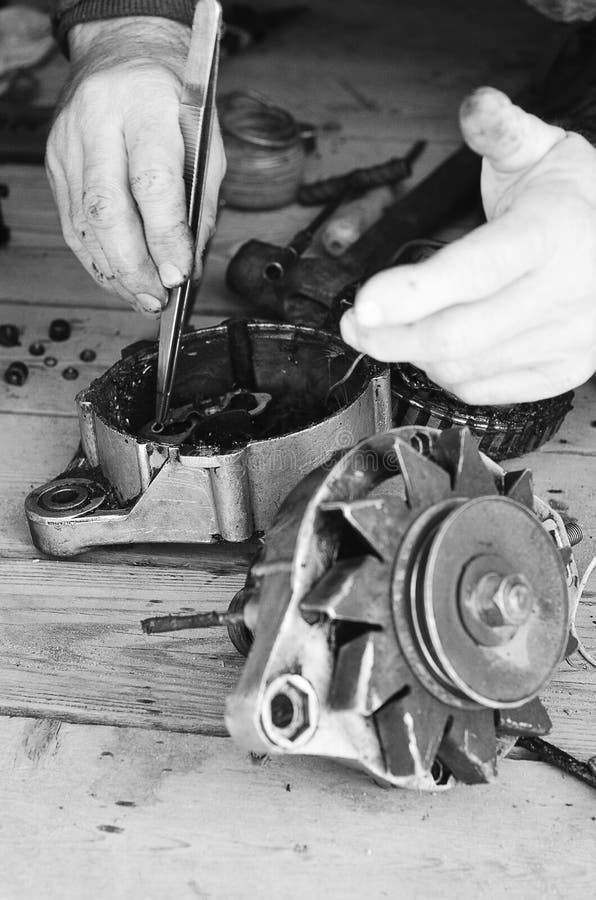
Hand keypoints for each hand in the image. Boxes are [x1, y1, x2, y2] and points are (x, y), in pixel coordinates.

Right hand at [46, 17, 225, 316]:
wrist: (121, 55)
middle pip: (107, 210)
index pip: (152, 182)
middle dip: (134, 267)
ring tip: (144, 299)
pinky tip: (121, 280)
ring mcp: (69, 146)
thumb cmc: (172, 99)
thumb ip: (200, 201)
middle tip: (158, 299)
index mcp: (145, 106)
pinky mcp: (56, 167)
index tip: (179, 275)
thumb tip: (191, 262)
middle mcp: (97, 124)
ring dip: (116, 273)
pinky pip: (73, 226)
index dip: (165, 237)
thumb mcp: (206, 139)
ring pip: (84, 225)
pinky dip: (98, 261)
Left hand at [340, 86, 595, 403]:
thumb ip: (501, 128)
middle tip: (355, 324)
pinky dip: (445, 374)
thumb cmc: (571, 198)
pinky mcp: (561, 371)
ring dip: (413, 354)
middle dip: (392, 335)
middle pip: (458, 333)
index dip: (415, 293)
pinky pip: (483, 390)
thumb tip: (473, 104)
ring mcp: (568, 339)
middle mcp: (565, 293)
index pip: (477, 270)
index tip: (364, 304)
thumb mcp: (540, 150)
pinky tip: (434, 348)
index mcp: (553, 232)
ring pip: (464, 367)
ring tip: (394, 331)